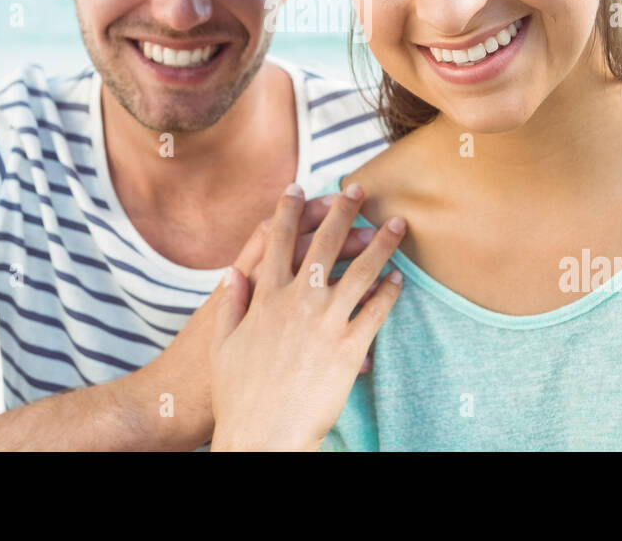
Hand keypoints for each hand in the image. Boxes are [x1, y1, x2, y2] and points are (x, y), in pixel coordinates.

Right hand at [208, 182, 405, 450]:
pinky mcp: (349, 349)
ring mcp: (324, 323)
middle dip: (343, 211)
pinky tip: (399, 279)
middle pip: (324, 244)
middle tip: (358, 189)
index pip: (276, 240)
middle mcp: (296, 302)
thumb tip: (233, 274)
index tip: (300, 187)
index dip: (288, 210)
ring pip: (361, 272)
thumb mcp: (222, 343)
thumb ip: (230, 304)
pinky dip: (390, 292)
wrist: (262, 434)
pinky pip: (376, 312)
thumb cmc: (237, 394)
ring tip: (397, 225)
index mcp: (263, 296)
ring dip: (382, 244)